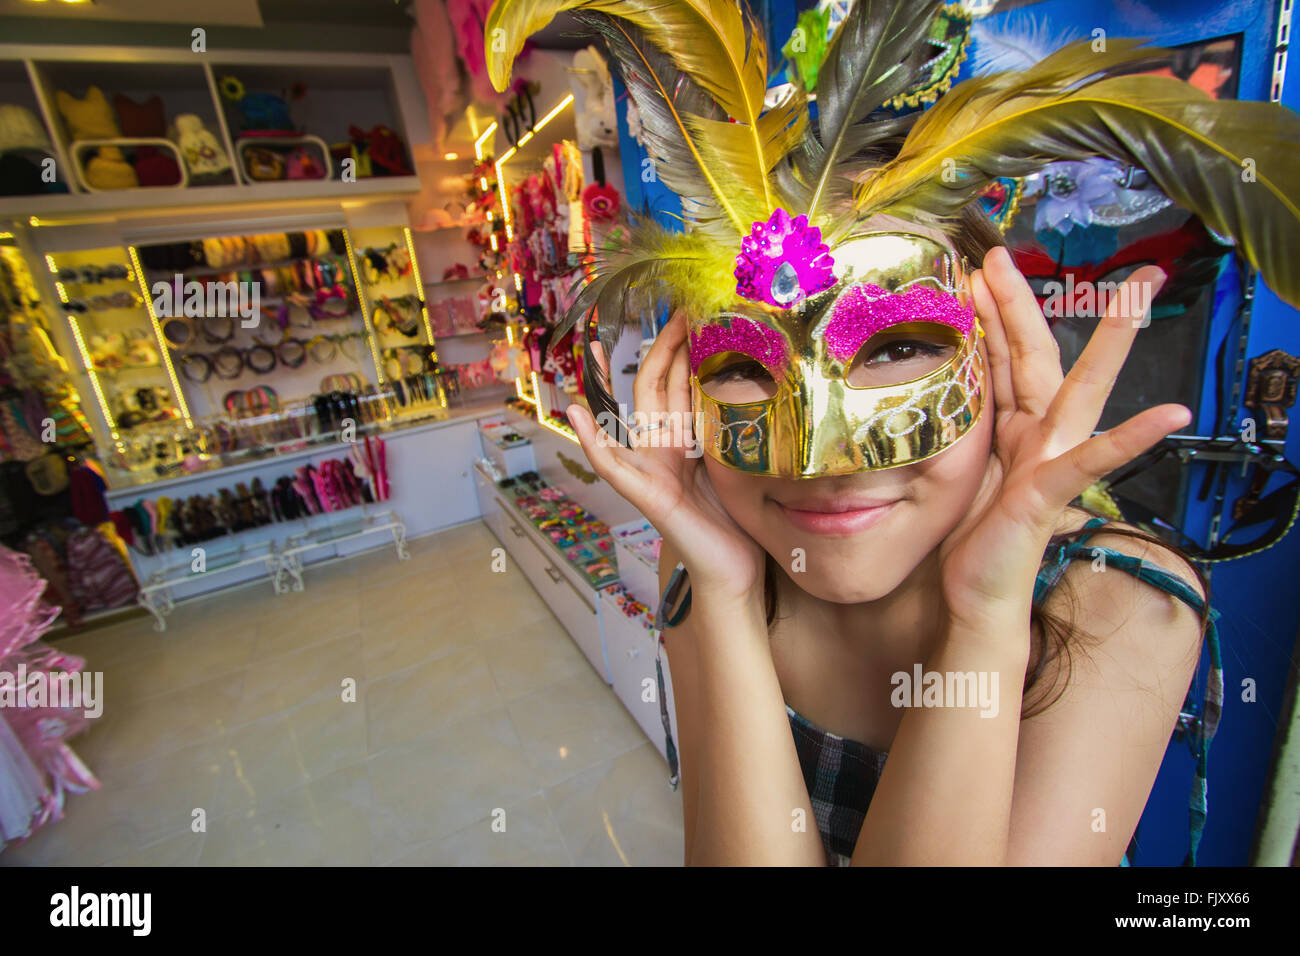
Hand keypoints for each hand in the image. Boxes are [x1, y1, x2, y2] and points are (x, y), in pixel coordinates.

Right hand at [568, 312, 766, 602]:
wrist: (736, 572)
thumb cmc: (739, 522)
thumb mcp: (741, 465)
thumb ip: (738, 430)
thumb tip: (760, 387)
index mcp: (687, 439)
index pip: (681, 382)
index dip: (685, 347)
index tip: (697, 311)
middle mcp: (665, 448)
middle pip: (659, 386)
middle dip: (666, 346)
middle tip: (678, 307)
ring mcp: (651, 469)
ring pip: (636, 412)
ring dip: (627, 374)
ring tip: (615, 340)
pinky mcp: (646, 495)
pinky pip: (613, 465)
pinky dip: (592, 440)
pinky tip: (576, 415)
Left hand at [938, 246, 1189, 635]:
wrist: (976, 597)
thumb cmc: (969, 538)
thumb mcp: (955, 469)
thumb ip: (956, 427)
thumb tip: (920, 389)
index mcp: (1011, 426)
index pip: (999, 356)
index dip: (987, 312)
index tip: (969, 268)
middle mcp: (1036, 434)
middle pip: (1033, 355)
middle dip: (1022, 301)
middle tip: (1002, 250)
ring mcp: (1050, 460)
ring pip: (1081, 390)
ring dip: (1108, 342)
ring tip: (1139, 296)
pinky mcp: (1052, 493)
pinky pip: (1093, 461)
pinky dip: (1130, 439)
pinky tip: (1167, 415)